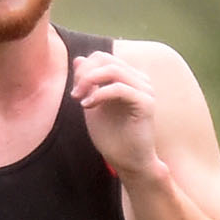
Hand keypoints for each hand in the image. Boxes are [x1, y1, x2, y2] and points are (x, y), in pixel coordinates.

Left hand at [71, 52, 162, 180]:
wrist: (128, 162)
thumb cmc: (112, 137)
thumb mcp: (92, 105)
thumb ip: (87, 83)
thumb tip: (78, 59)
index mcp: (127, 78)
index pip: (102, 57)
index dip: (83, 69)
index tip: (74, 92)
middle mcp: (139, 80)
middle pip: (106, 59)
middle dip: (84, 74)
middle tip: (74, 95)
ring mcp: (145, 90)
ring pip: (113, 70)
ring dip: (90, 82)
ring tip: (80, 100)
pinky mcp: (146, 103)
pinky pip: (120, 88)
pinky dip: (100, 94)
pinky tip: (89, 105)